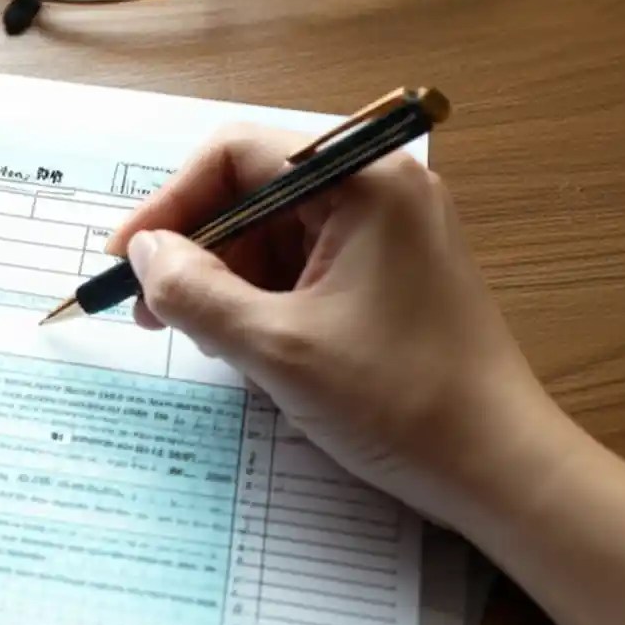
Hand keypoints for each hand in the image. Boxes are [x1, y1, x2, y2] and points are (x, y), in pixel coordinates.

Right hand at [106, 124, 564, 524]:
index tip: (128, 259)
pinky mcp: (384, 270)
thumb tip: (144, 254)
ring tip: (197, 334)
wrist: (496, 467)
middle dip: (194, 247)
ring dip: (222, 277)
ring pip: (271, 231)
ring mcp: (384, 230)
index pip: (236, 156)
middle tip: (151, 307)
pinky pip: (299, 262)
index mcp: (363, 182)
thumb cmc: (401, 401)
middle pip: (252, 191)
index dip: (170, 203)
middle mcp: (377, 188)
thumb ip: (196, 292)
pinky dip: (258, 295)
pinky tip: (240, 340)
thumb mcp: (277, 348)